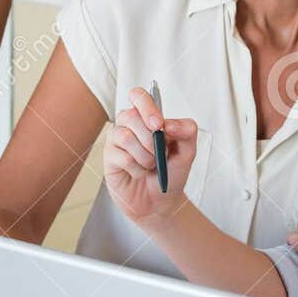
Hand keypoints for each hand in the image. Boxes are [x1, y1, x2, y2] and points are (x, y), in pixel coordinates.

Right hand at [103, 86, 199, 226]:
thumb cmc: (172, 171)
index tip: (159, 125)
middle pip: (130, 115)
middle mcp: (129, 124)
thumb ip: (186, 131)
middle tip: (159, 153)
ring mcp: (116, 140)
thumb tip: (168, 124)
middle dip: (150, 138)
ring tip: (151, 165)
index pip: (138, 96)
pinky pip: (121, 157)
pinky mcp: (109, 158)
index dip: (147, 107)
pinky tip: (139, 173)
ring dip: (145, 156)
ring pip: (125, 137)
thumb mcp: (188, 150)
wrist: (162, 201)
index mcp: (148, 117)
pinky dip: (137, 168)